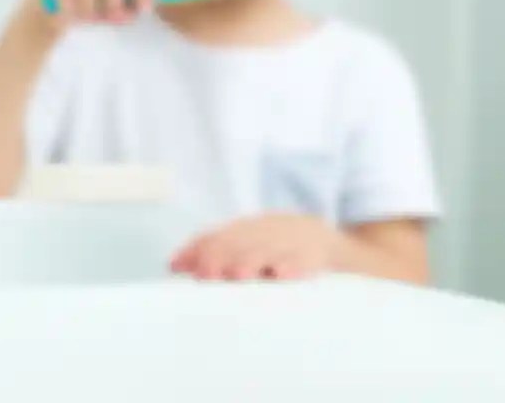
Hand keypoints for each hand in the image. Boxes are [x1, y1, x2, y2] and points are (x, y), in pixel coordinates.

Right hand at [38, 0, 153, 23]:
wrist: (50, 12)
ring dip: (88, 9)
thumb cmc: (88, 11)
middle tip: (109, 19)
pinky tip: (67, 16)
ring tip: (84, 19)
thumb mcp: (111, 13)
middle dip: (112, 3)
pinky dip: (68, 8)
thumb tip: (140, 10)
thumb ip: (127, 11)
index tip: (143, 10)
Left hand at [169, 214, 340, 280]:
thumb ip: (213, 252)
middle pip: (239, 242)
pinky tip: (282, 274)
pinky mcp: (318, 253)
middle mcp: (266, 231)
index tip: (179, 267)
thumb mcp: (247, 245)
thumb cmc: (279, 248)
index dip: (198, 250)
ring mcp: (293, 240)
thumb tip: (172, 264)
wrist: (332, 240)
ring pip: (269, 250)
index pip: (217, 237)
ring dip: (252, 261)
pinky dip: (294, 265)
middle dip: (220, 258)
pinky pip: (307, 260)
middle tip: (205, 275)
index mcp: (247, 229)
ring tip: (238, 275)